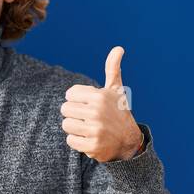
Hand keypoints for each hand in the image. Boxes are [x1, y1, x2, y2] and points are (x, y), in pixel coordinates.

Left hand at [61, 46, 144, 161]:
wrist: (128, 141)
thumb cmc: (118, 112)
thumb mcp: (116, 90)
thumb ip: (113, 68)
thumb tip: (119, 48)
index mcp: (99, 96)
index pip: (69, 94)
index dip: (78, 100)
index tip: (90, 105)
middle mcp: (97, 112)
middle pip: (65, 109)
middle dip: (75, 114)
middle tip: (89, 118)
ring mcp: (95, 130)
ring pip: (66, 125)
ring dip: (76, 128)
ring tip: (90, 128)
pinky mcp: (92, 146)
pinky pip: (70, 141)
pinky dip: (78, 142)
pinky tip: (90, 139)